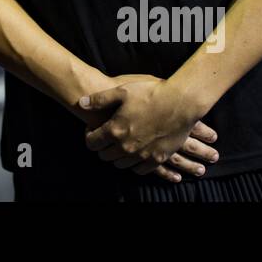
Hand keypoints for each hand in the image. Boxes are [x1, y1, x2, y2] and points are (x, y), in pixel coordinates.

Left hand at [80, 77, 215, 181]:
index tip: (93, 129)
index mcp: (115, 131)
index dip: (89, 136)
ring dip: (117, 156)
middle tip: (106, 136)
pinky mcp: (157, 159)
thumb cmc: (151, 94)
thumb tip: (81, 103)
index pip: (92, 143)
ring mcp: (142, 155)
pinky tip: (135, 153)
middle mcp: (126, 147)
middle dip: (102, 146)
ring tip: (120, 143)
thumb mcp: (122, 91)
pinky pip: (139, 171)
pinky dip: (134, 164)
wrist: (180, 103)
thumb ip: (99, 99)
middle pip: (104, 156)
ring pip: (120, 164)